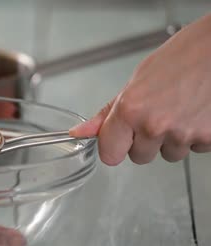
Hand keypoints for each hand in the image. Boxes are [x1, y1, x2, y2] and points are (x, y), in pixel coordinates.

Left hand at [69, 13, 210, 165]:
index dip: (114, 146)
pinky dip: (197, 135)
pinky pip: (195, 149)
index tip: (119, 138)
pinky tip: (199, 112)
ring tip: (182, 108)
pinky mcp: (209, 138)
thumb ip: (110, 111)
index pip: (109, 154)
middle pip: (139, 156)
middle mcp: (155, 125)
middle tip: (158, 114)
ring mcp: (183, 134)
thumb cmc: (187, 54)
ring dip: (173, 139)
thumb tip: (82, 131)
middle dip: (145, 141)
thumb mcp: (139, 79)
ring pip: (169, 154)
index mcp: (131, 109)